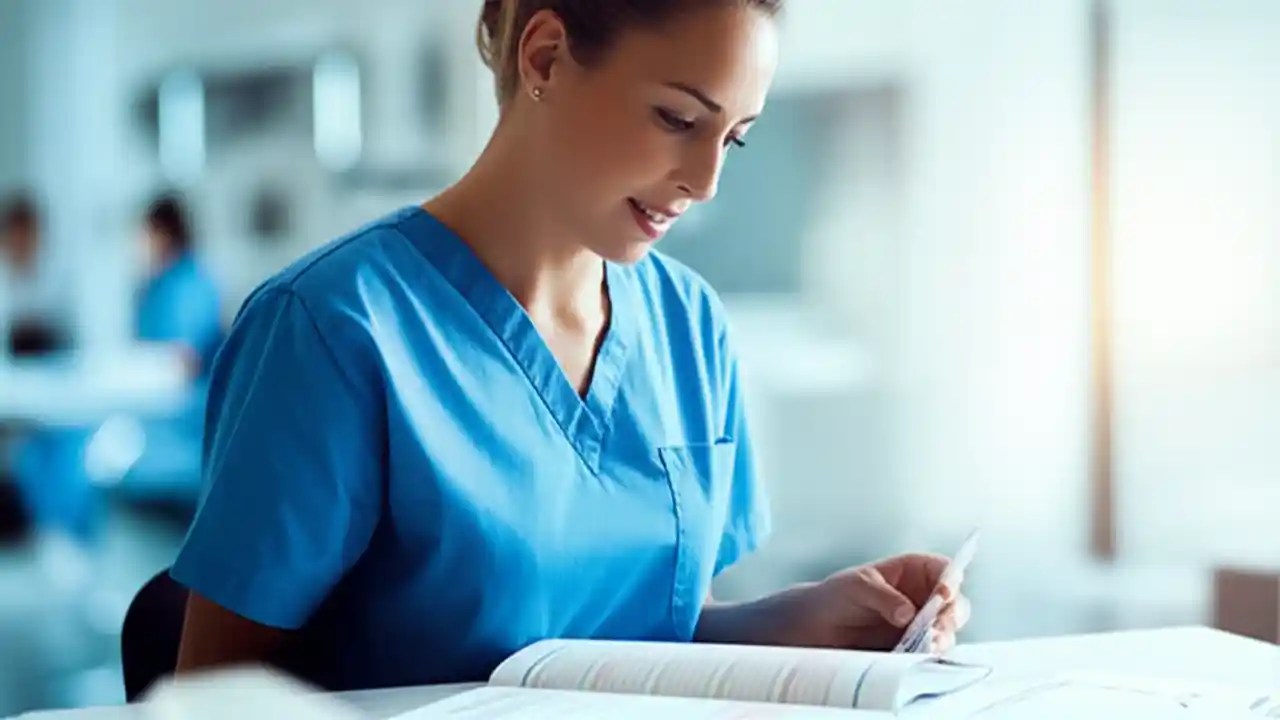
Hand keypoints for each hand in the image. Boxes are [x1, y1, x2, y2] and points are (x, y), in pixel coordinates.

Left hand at [769, 553, 971, 652]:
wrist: (819, 627)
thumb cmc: (839, 595)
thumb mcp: (858, 586)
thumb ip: (884, 597)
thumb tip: (908, 614)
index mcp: (915, 571)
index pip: (946, 570)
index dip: (951, 580)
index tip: (943, 595)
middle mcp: (925, 597)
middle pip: (956, 604)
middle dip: (952, 615)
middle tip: (937, 626)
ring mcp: (922, 624)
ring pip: (948, 631)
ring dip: (942, 638)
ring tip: (927, 644)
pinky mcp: (914, 648)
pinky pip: (931, 653)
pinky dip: (929, 655)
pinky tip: (918, 656)